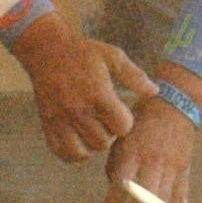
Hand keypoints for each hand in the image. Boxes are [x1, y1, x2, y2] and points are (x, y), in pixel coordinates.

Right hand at [12, 10, 141, 162]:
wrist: (46, 49)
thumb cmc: (83, 52)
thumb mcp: (113, 57)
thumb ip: (135, 76)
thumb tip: (155, 92)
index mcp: (98, 94)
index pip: (122, 127)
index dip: (125, 123)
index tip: (120, 113)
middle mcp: (79, 110)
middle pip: (103, 142)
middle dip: (110, 135)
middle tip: (106, 122)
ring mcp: (61, 119)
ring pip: (84, 152)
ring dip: (92, 145)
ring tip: (93, 131)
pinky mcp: (47, 123)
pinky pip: (61, 152)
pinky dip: (72, 153)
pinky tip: (79, 141)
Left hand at [106, 88, 201, 202]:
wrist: (174, 104)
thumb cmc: (143, 118)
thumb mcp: (122, 135)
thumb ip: (117, 162)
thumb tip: (114, 188)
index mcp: (133, 152)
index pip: (121, 186)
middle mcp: (152, 163)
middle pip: (143, 200)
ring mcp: (170, 168)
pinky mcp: (183, 170)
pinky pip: (181, 197)